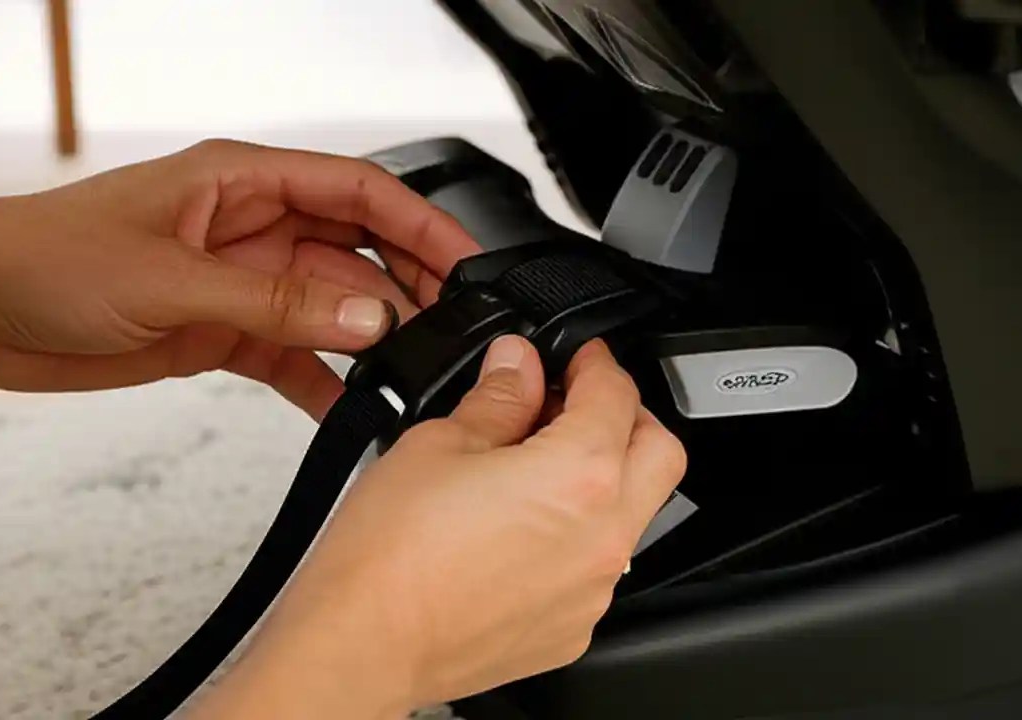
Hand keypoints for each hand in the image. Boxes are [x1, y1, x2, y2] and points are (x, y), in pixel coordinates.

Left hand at [0, 139, 478, 417]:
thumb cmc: (42, 258)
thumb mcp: (169, 279)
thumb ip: (272, 303)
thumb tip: (365, 316)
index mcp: (240, 183)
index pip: (358, 191)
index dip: (420, 223)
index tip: (466, 263)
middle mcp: (248, 230)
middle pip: (356, 252)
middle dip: (407, 287)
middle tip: (453, 331)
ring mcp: (236, 284)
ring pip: (329, 307)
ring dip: (368, 339)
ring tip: (411, 375)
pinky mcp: (216, 334)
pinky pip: (290, 356)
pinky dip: (322, 382)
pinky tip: (352, 409)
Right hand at [190, 337, 687, 718]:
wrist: (362, 643)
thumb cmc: (389, 555)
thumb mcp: (438, 444)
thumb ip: (497, 398)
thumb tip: (517, 366)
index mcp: (579, 477)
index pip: (618, 395)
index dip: (595, 363)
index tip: (576, 357)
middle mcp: (604, 537)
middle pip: (659, 453)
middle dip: (626, 417)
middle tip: (574, 404)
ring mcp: (592, 591)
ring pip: (632, 516)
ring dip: (602, 481)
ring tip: (534, 470)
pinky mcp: (571, 629)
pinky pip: (596, 570)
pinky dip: (575, 538)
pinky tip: (518, 531)